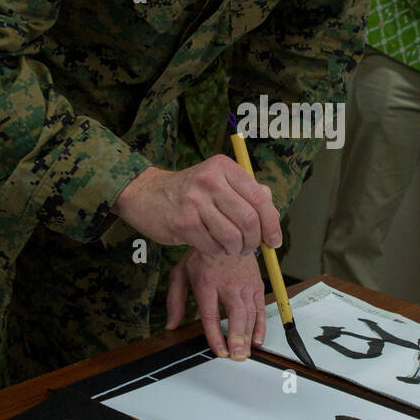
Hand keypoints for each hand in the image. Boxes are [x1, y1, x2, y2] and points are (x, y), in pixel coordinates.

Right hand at [112, 155, 280, 256]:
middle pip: (249, 220)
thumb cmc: (189, 191)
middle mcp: (211, 181)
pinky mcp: (184, 223)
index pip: (259, 198)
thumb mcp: (218, 181)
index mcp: (224, 167)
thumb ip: (247, 194)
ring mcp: (195, 202)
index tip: (274, 240)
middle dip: (254, 241)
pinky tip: (214, 246)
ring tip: (232, 248)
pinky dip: (219, 252)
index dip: (271, 223)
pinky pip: (213, 246)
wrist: (146, 193)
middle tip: (250, 248)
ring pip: (232, 236)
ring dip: (236, 249)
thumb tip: (274, 217)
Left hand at [166, 249, 265, 359]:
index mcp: (206, 282)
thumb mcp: (180, 273)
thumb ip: (174, 300)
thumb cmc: (202, 256)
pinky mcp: (256, 283)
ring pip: (250, 313)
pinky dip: (260, 325)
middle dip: (237, 337)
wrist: (225, 234)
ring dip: (249, 335)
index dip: (215, 335)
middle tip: (237, 356)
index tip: (219, 351)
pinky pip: (261, 307)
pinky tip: (257, 339)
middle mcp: (227, 283)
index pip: (211, 314)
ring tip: (246, 352)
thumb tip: (171, 325)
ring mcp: (244, 283)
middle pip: (235, 314)